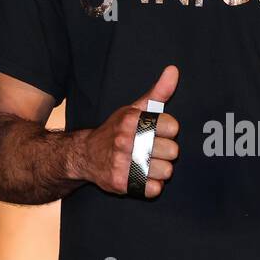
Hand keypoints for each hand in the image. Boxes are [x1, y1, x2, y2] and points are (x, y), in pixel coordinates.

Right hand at [80, 65, 179, 197]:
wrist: (84, 155)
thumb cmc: (115, 130)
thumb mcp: (134, 109)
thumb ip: (158, 92)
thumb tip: (174, 70)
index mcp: (131, 120)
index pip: (172, 126)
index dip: (168, 131)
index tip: (157, 132)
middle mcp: (125, 140)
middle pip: (172, 151)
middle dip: (165, 152)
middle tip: (151, 150)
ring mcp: (122, 162)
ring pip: (166, 171)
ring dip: (159, 170)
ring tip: (146, 164)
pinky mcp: (121, 182)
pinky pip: (154, 188)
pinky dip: (151, 185)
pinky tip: (141, 177)